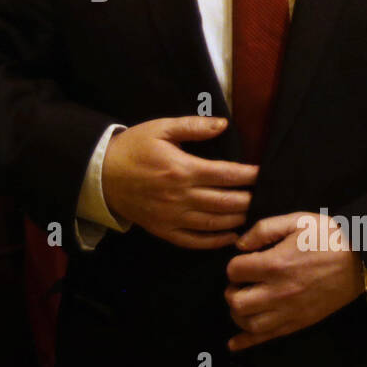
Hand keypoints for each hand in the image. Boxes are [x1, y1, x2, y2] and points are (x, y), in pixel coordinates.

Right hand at [101, 116, 254, 249]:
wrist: (102, 175)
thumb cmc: (134, 148)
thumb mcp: (161, 128)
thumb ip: (193, 126)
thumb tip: (223, 124)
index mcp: (182, 169)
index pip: (226, 174)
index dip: (248, 175)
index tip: (262, 173)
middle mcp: (180, 196)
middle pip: (226, 202)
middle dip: (249, 199)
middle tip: (264, 195)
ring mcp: (172, 217)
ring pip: (215, 223)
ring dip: (238, 219)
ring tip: (253, 213)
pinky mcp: (165, 231)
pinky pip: (195, 241)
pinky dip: (216, 241)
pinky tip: (232, 236)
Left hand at [225, 212, 366, 351]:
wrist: (362, 259)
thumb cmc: (328, 236)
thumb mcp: (296, 220)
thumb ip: (263, 229)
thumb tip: (239, 245)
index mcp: (275, 264)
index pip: (234, 271)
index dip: (235, 264)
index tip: (245, 261)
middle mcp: (279, 291)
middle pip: (236, 301)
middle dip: (232, 291)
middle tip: (242, 283)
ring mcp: (289, 311)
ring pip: (249, 323)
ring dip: (239, 313)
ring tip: (245, 301)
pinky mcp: (299, 322)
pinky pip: (268, 337)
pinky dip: (247, 342)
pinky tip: (234, 343)